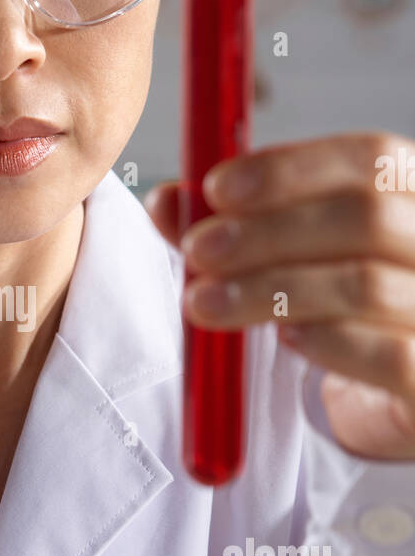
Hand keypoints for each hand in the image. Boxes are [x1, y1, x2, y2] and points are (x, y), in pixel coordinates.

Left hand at [145, 132, 414, 461]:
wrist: (397, 397)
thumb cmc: (345, 314)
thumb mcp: (291, 259)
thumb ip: (231, 226)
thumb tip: (164, 202)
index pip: (370, 158)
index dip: (289, 168)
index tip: (216, 188)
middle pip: (365, 217)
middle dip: (267, 232)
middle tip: (197, 251)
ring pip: (365, 286)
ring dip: (272, 290)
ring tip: (206, 303)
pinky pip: (389, 355)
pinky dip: (327, 342)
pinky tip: (284, 338)